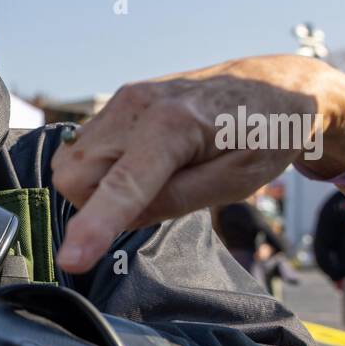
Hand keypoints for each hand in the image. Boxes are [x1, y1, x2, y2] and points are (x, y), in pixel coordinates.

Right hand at [51, 55, 344, 272]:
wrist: (274, 85)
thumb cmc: (263, 134)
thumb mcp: (235, 181)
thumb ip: (175, 201)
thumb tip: (122, 217)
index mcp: (174, 125)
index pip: (122, 186)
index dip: (93, 227)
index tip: (71, 260)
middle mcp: (136, 106)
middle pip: (77, 178)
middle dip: (99, 205)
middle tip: (153, 199)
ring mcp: (122, 100)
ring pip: (71, 166)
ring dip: (98, 188)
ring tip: (152, 179)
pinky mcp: (117, 102)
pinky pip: (82, 151)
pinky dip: (102, 170)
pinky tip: (141, 163)